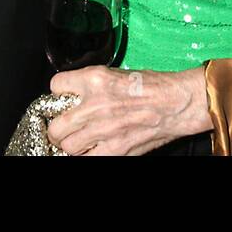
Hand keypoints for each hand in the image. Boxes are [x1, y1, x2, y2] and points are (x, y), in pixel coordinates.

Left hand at [45, 66, 207, 155]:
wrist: (176, 102)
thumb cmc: (151, 86)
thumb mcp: (115, 73)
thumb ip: (90, 84)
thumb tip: (73, 95)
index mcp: (94, 80)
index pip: (56, 86)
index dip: (59, 92)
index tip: (63, 97)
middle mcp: (95, 104)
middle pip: (56, 125)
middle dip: (58, 127)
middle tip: (63, 127)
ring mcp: (104, 129)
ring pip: (68, 146)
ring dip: (71, 144)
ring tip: (79, 140)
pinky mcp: (116, 149)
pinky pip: (88, 158)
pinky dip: (87, 155)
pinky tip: (93, 149)